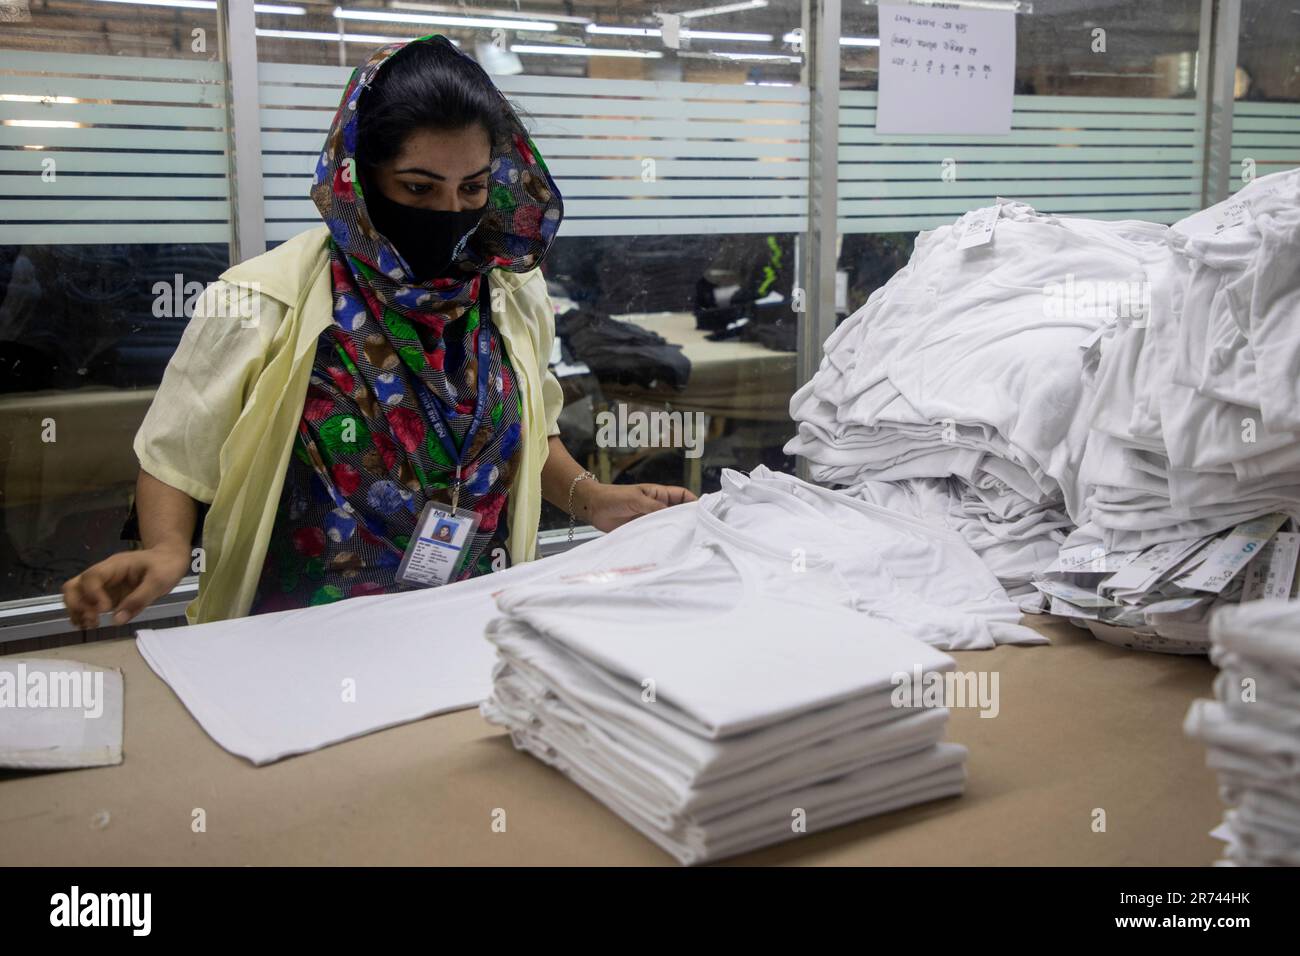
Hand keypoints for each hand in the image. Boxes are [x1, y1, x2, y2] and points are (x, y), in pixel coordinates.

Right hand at [62, 546, 192, 629]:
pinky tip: (91, 625)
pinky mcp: (107, 596)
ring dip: (77, 612)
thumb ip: (139, 599)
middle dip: (77, 605)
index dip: (92, 595)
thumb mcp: (159, 581)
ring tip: (92, 625)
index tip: (105, 609)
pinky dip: (83, 615)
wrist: (170, 558)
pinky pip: (87, 604)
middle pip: (73, 586)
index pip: (91, 577)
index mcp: (114, 566)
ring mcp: (103, 586)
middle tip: (93, 620)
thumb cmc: (166, 565)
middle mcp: (104, 575)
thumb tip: (116, 620)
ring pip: (75, 596)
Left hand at [575, 481, 697, 533]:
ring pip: (668, 526)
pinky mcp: (642, 531)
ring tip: (686, 541)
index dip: (694, 502)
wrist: (593, 507)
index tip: (704, 512)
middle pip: (679, 513)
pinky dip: (662, 541)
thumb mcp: (637, 499)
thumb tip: (673, 515)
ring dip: (675, 532)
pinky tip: (668, 547)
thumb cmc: (614, 497)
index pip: (683, 496)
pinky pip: (656, 536)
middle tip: (698, 531)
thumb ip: (655, 507)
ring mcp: (651, 520)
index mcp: (660, 495)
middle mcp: (658, 507)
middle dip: (688, 520)